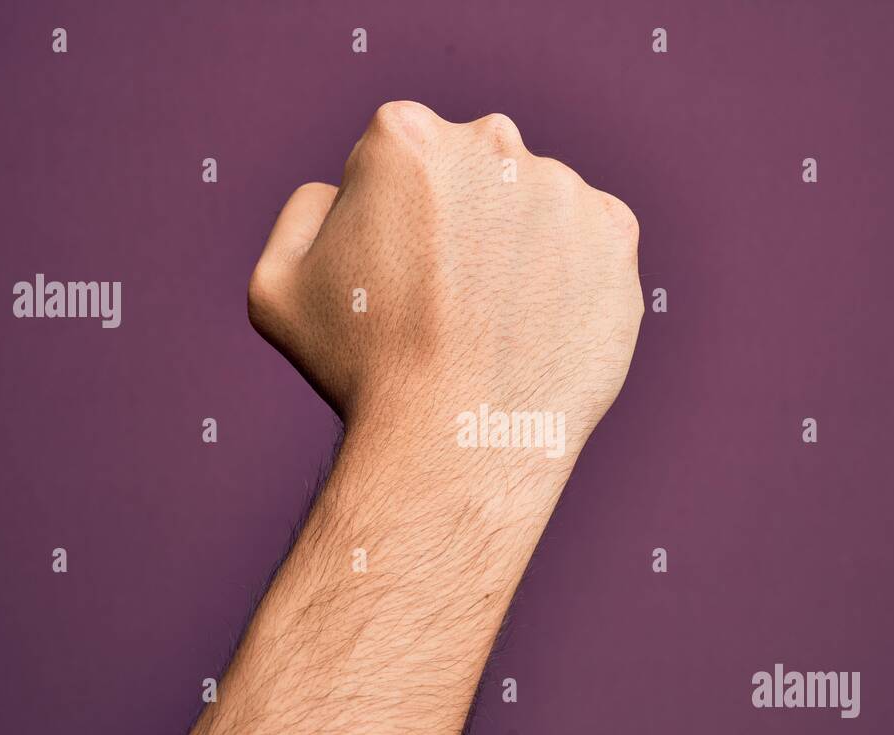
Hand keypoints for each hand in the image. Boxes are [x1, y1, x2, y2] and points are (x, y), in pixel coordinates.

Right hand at [246, 101, 643, 464]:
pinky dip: (573, 276)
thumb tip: (345, 190)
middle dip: (462, 223)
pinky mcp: (616, 234)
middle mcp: (491, 144)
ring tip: (498, 325)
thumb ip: (304, 211)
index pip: (402, 158)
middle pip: (474, 173)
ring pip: (535, 206)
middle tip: (449, 302)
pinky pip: (592, 242)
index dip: (393, 221)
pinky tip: (541, 325)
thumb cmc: (361, 370)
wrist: (459, 439)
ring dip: (520, 249)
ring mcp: (562, 187)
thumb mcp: (277, 285)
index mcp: (405, 136)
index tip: (398, 277)